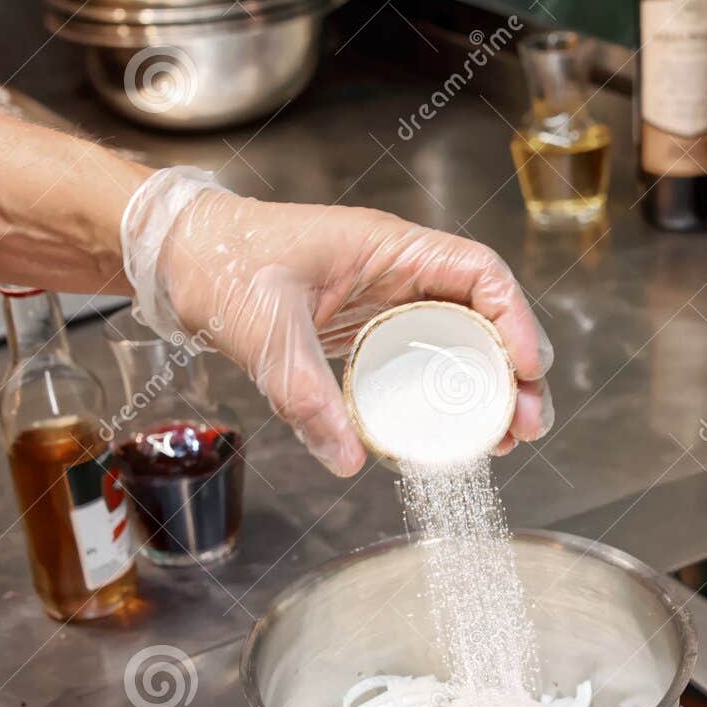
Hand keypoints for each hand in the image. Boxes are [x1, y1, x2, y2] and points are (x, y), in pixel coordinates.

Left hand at [122, 168, 552, 475]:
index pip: (479, 274)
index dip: (515, 320)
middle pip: (482, 317)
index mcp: (389, 248)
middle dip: (513, 372)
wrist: (178, 258)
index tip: (528, 370)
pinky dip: (439, 397)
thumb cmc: (221, 263)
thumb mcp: (265, 329)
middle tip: (525, 427)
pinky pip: (417, 362)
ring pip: (456, 343)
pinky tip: (446, 435)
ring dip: (483, 390)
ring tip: (500, 442)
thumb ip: (305, 393)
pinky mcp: (363, 332)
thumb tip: (347, 459)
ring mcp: (383, 302)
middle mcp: (397, 273)